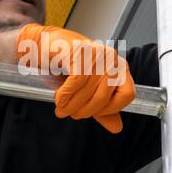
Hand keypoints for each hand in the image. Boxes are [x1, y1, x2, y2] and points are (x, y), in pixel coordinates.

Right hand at [15, 23, 135, 132]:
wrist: (43, 44)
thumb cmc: (67, 66)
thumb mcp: (88, 89)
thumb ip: (103, 108)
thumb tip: (117, 128)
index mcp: (119, 66)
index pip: (128, 94)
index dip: (112, 109)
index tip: (95, 113)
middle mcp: (111, 58)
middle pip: (105, 95)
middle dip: (86, 110)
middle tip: (71, 115)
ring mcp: (96, 52)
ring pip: (88, 90)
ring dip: (72, 105)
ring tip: (61, 110)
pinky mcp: (80, 51)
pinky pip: (76, 81)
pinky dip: (65, 95)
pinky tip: (58, 100)